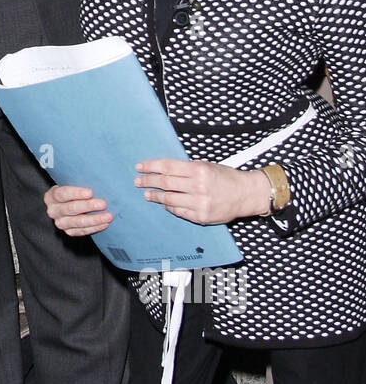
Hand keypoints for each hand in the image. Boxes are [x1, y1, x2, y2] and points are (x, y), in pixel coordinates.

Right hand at [44, 184, 112, 236]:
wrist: (67, 203)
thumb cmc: (72, 190)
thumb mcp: (69, 182)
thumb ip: (79, 179)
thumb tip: (98, 173)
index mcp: (51, 196)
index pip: (62, 194)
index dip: (76, 193)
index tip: (90, 192)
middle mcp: (54, 210)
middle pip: (70, 209)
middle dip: (88, 206)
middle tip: (103, 204)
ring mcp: (61, 223)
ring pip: (77, 222)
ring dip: (94, 219)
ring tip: (108, 216)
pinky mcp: (69, 231)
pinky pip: (82, 231)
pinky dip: (94, 228)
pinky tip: (104, 224)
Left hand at [135, 160, 270, 223]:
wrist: (246, 194)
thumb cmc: (227, 178)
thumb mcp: (207, 166)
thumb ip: (187, 168)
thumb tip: (164, 169)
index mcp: (199, 170)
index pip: (168, 167)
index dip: (151, 167)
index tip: (140, 167)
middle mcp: (198, 187)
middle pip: (165, 183)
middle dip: (148, 181)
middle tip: (138, 181)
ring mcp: (199, 203)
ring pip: (169, 199)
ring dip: (155, 196)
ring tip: (147, 193)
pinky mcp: (201, 217)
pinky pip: (179, 211)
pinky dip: (169, 206)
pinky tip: (164, 203)